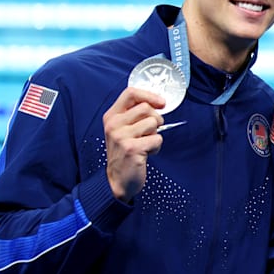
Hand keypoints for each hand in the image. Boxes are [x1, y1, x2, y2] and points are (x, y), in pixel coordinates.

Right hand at [103, 87, 165, 201]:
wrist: (117, 180)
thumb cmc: (124, 152)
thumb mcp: (123, 129)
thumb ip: (134, 114)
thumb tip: (158, 102)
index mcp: (111, 116)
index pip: (130, 93)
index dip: (149, 95)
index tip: (161, 103)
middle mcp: (113, 124)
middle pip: (146, 108)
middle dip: (156, 119)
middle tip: (150, 132)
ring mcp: (121, 136)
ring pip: (153, 123)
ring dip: (156, 134)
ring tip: (146, 144)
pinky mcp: (131, 148)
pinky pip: (157, 139)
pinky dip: (156, 147)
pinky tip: (146, 153)